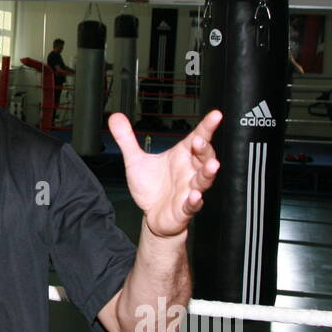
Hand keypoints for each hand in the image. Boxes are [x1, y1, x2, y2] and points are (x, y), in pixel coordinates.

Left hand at [108, 110, 221, 238]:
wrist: (152, 216)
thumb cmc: (151, 188)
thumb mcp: (135, 161)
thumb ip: (127, 139)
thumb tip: (115, 117)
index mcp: (182, 156)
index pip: (197, 137)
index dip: (207, 126)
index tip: (216, 115)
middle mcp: (189, 171)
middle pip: (204, 156)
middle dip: (205, 147)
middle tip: (200, 139)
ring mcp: (189, 190)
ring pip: (203, 180)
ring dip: (208, 173)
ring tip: (213, 165)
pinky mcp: (184, 209)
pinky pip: (192, 205)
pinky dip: (194, 200)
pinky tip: (194, 196)